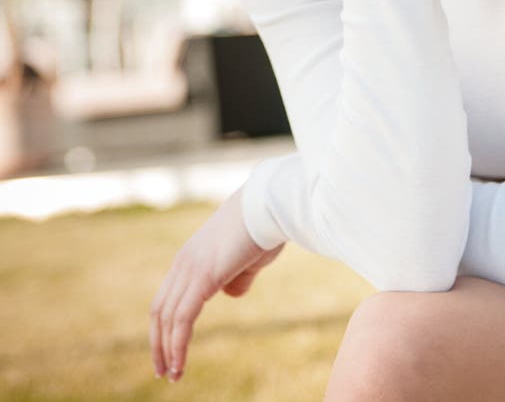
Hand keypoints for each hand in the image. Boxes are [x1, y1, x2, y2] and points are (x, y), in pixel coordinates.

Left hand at [149, 186, 283, 382]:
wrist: (270, 204)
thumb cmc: (265, 226)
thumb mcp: (248, 258)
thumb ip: (236, 276)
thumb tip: (229, 292)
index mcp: (191, 254)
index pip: (168, 296)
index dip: (165, 325)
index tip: (168, 349)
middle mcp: (184, 261)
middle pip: (159, 309)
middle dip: (159, 342)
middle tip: (164, 370)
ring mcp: (191, 268)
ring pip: (167, 318)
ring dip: (167, 349)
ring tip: (172, 375)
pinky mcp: (203, 277)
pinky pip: (182, 319)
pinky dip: (177, 345)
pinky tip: (180, 365)